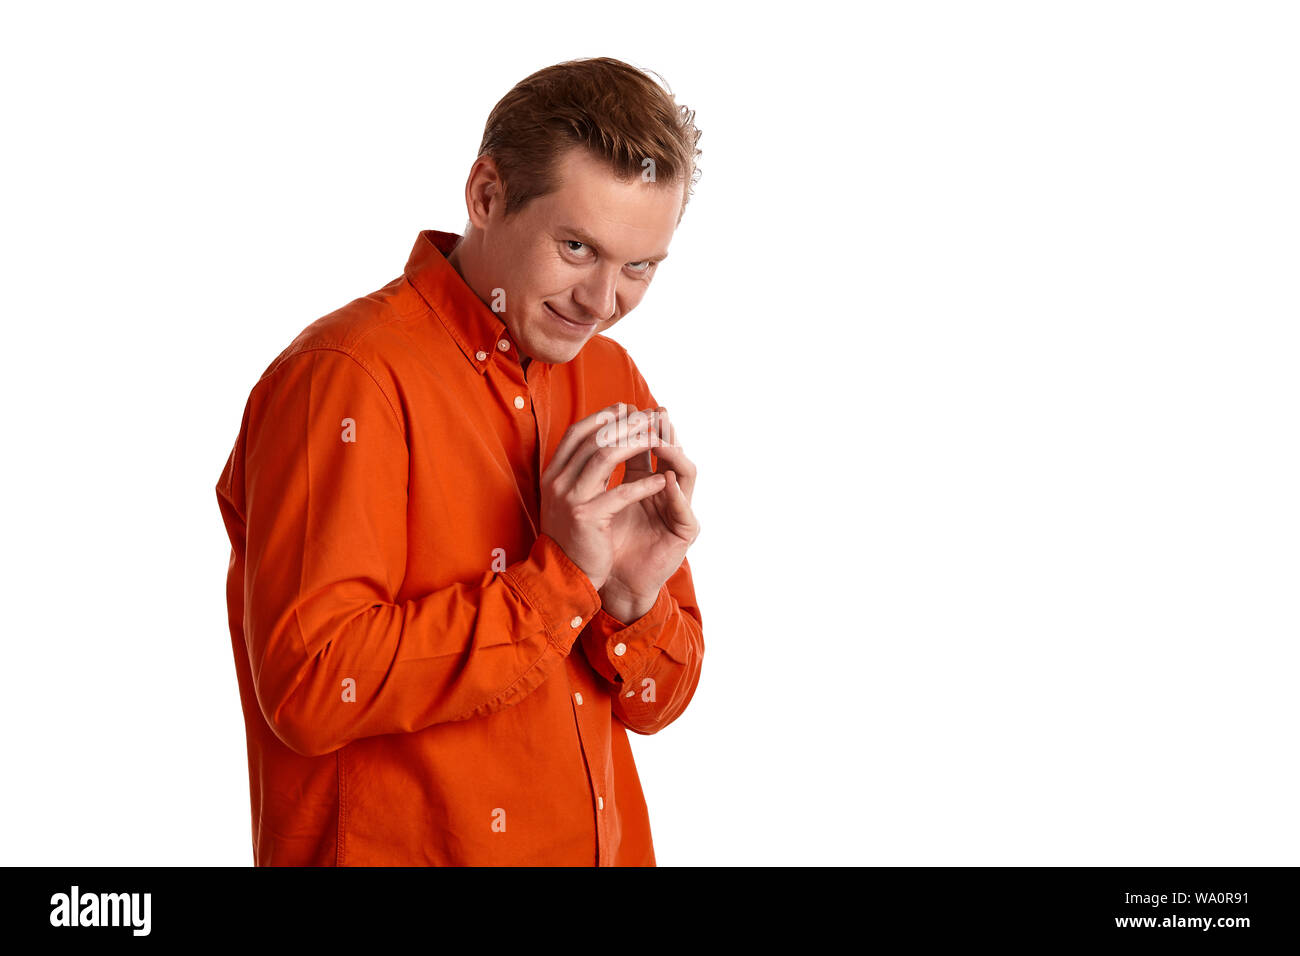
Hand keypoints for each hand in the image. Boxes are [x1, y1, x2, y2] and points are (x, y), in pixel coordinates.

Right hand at [539, 403, 666, 591]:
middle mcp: (557, 481)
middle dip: (625, 424)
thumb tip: (605, 442)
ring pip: (605, 456)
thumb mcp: (570, 498)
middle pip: (593, 438)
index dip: (602, 417)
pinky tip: (661, 480)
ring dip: (635, 444)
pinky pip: (621, 493)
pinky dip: (644, 484)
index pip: (576, 433)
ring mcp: (569, 498)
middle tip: (649, 417)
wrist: (562, 576)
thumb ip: (582, 472)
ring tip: (658, 440)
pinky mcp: (586, 517)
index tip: (625, 408)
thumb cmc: (573, 537)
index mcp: (552, 474)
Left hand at [598, 406, 700, 621]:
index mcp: (645, 483)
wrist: (616, 584)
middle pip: (671, 451)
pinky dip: (676, 491)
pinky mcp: (686, 532)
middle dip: (662, 430)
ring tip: (660, 437)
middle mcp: (665, 492)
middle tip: (655, 411)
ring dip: (674, 453)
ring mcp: (678, 510)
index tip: (624, 406)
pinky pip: (686, 507)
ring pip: (686, 471)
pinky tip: (666, 477)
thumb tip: (573, 445)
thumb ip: (594, 477)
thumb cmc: (604, 544)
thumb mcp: (597, 503)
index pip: (648, 446)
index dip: (638, 426)